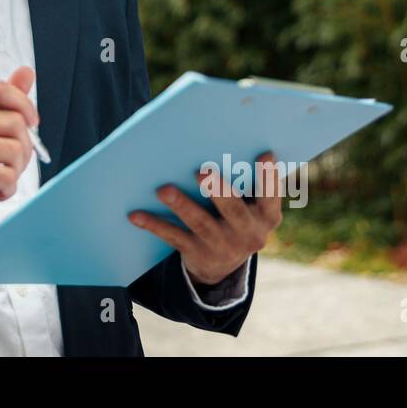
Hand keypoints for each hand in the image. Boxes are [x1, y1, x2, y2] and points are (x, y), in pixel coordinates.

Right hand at [0, 66, 37, 235]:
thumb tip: (27, 72)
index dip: (24, 103)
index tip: (31, 121)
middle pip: (14, 122)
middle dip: (26, 146)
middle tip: (16, 161)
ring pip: (14, 150)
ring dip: (18, 169)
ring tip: (6, 176)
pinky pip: (5, 175)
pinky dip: (10, 186)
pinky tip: (0, 190)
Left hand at [127, 151, 283, 285]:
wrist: (223, 265)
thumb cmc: (236, 216)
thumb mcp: (251, 206)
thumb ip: (246, 182)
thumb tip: (218, 142)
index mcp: (266, 216)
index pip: (271, 195)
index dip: (269, 176)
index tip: (264, 154)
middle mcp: (249, 234)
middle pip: (233, 210)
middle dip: (217, 190)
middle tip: (201, 172)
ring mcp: (223, 246)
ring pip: (200, 223)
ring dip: (181, 205)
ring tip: (163, 190)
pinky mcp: (198, 254)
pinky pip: (173, 237)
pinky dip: (153, 224)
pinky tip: (135, 215)